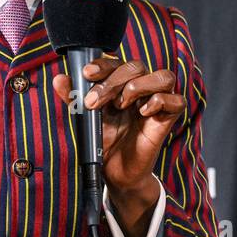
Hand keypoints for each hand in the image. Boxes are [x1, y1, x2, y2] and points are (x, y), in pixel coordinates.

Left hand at [51, 55, 183, 195]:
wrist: (115, 173)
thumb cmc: (104, 142)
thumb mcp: (86, 119)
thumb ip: (74, 98)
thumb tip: (59, 78)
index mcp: (121, 85)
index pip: (117, 62)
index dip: (104, 64)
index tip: (87, 74)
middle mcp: (141, 89)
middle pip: (137, 66)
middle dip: (112, 81)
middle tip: (94, 102)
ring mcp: (157, 103)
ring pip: (163, 77)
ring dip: (139, 86)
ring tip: (121, 105)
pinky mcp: (168, 119)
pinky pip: (176, 101)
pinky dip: (159, 102)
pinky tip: (142, 113)